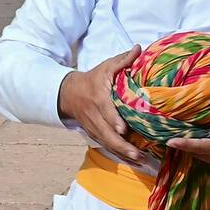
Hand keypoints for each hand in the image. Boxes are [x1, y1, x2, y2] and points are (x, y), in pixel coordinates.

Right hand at [58, 45, 146, 165]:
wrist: (69, 93)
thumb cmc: (93, 78)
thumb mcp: (106, 66)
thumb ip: (123, 60)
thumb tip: (138, 48)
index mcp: (98, 97)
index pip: (106, 110)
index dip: (114, 120)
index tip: (123, 129)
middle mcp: (95, 115)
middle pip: (107, 133)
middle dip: (122, 146)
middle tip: (139, 155)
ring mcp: (94, 127)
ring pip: (107, 143)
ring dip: (123, 154)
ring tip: (140, 161)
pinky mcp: (95, 134)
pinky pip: (106, 146)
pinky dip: (119, 154)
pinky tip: (133, 161)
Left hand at [168, 89, 209, 184]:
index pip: (203, 147)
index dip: (186, 144)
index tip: (170, 141)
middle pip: (195, 153)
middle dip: (180, 146)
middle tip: (162, 134)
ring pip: (199, 157)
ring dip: (187, 149)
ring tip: (172, 137)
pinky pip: (205, 159)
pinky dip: (197, 152)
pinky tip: (191, 144)